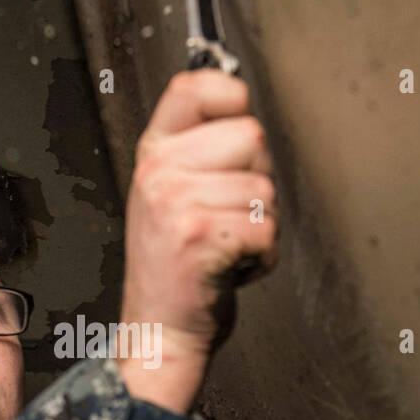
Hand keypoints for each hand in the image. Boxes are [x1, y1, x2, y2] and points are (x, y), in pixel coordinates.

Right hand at [116, 70, 277, 413]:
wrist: (159, 332)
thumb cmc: (175, 268)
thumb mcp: (169, 195)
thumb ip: (198, 150)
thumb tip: (240, 100)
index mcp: (152, 154)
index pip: (194, 87)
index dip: (231, 96)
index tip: (236, 118)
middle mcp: (158, 173)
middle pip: (250, 135)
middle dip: (258, 179)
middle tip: (226, 214)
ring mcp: (175, 203)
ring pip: (265, 188)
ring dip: (261, 226)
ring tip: (225, 246)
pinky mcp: (199, 237)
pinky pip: (267, 228)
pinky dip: (262, 257)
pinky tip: (230, 267)